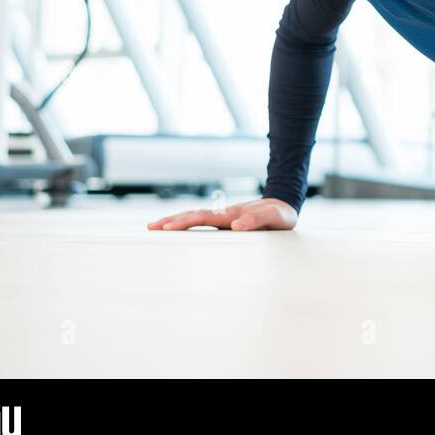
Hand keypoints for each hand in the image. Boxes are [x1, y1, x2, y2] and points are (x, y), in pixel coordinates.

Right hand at [147, 197, 297, 230]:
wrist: (284, 204)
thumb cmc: (280, 215)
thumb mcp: (275, 218)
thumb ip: (257, 221)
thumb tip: (235, 227)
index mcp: (233, 214)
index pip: (203, 218)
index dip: (185, 222)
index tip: (167, 228)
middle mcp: (224, 214)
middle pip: (193, 215)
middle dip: (171, 221)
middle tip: (150, 228)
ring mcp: (223, 216)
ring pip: (194, 217)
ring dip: (174, 221)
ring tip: (153, 227)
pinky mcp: (224, 221)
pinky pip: (201, 222)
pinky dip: (185, 224)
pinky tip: (175, 229)